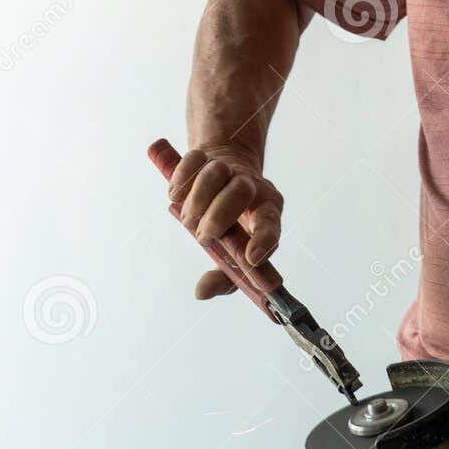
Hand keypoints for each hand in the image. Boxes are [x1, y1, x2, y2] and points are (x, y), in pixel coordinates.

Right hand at [166, 145, 282, 299]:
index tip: (251, 258)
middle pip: (240, 191)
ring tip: (190, 220)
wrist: (226, 179)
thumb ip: (224, 278)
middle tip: (203, 236)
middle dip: (217, 217)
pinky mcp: (206, 156)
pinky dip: (181, 181)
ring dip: (196, 201)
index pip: (271, 223)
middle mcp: (253, 186)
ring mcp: (229, 168)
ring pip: (214, 173)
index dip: (263, 240)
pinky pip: (192, 161)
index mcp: (268, 211)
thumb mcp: (235, 253)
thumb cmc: (233, 226)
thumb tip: (202, 292)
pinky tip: (177, 195)